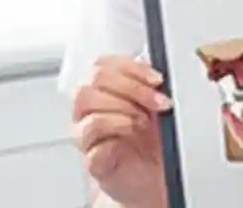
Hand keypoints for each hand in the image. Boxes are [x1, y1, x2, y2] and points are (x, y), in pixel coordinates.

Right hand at [70, 55, 170, 207]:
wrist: (152, 179)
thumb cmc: (152, 141)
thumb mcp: (157, 107)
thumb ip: (152, 86)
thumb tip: (157, 68)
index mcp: (105, 92)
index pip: (103, 64)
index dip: (131, 66)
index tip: (157, 79)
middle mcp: (90, 108)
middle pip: (95, 78)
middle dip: (132, 85)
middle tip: (156, 101)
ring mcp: (85, 131)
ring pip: (86, 99)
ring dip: (122, 104)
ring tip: (144, 119)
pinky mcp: (89, 153)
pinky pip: (90, 130)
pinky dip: (116, 123)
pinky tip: (132, 129)